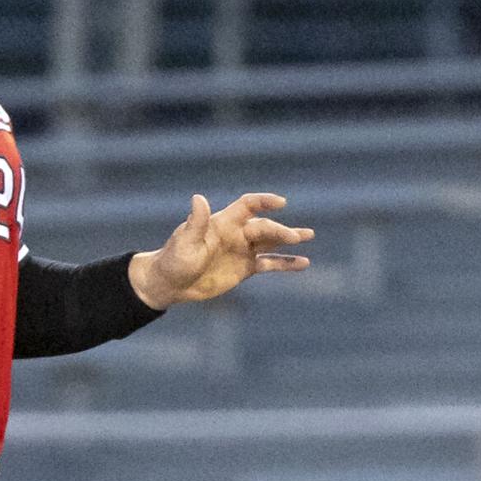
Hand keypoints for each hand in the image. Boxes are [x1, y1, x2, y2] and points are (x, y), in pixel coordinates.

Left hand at [128, 192, 313, 309]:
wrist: (172, 282)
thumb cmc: (175, 259)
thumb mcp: (185, 242)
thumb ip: (195, 222)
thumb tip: (198, 198)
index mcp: (222, 222)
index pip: (247, 205)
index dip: (263, 201)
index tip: (281, 202)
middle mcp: (235, 233)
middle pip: (263, 227)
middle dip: (279, 230)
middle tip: (295, 237)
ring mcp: (241, 250)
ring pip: (270, 242)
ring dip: (289, 238)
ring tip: (308, 235)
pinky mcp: (244, 268)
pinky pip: (270, 264)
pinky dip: (286, 263)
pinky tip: (303, 263)